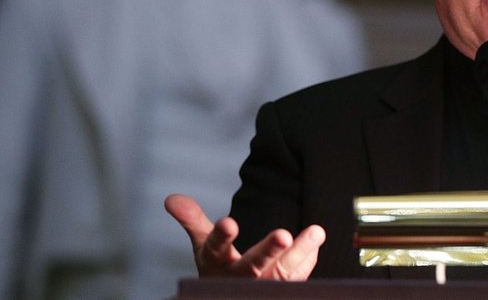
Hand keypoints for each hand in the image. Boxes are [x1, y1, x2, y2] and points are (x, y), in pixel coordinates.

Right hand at [164, 193, 324, 279]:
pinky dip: (308, 260)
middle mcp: (239, 279)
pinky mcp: (282, 292)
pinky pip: (299, 279)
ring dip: (300, 253)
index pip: (215, 249)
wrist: (232, 295)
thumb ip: (192, 220)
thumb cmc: (220, 268)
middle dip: (268, 251)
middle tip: (283, 235)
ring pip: (283, 274)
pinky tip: (316, 241)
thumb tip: (171, 198)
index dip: (221, 236)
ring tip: (316, 232)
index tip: (229, 222)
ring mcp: (262, 289)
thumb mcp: (205, 246)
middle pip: (253, 266)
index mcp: (216, 265)